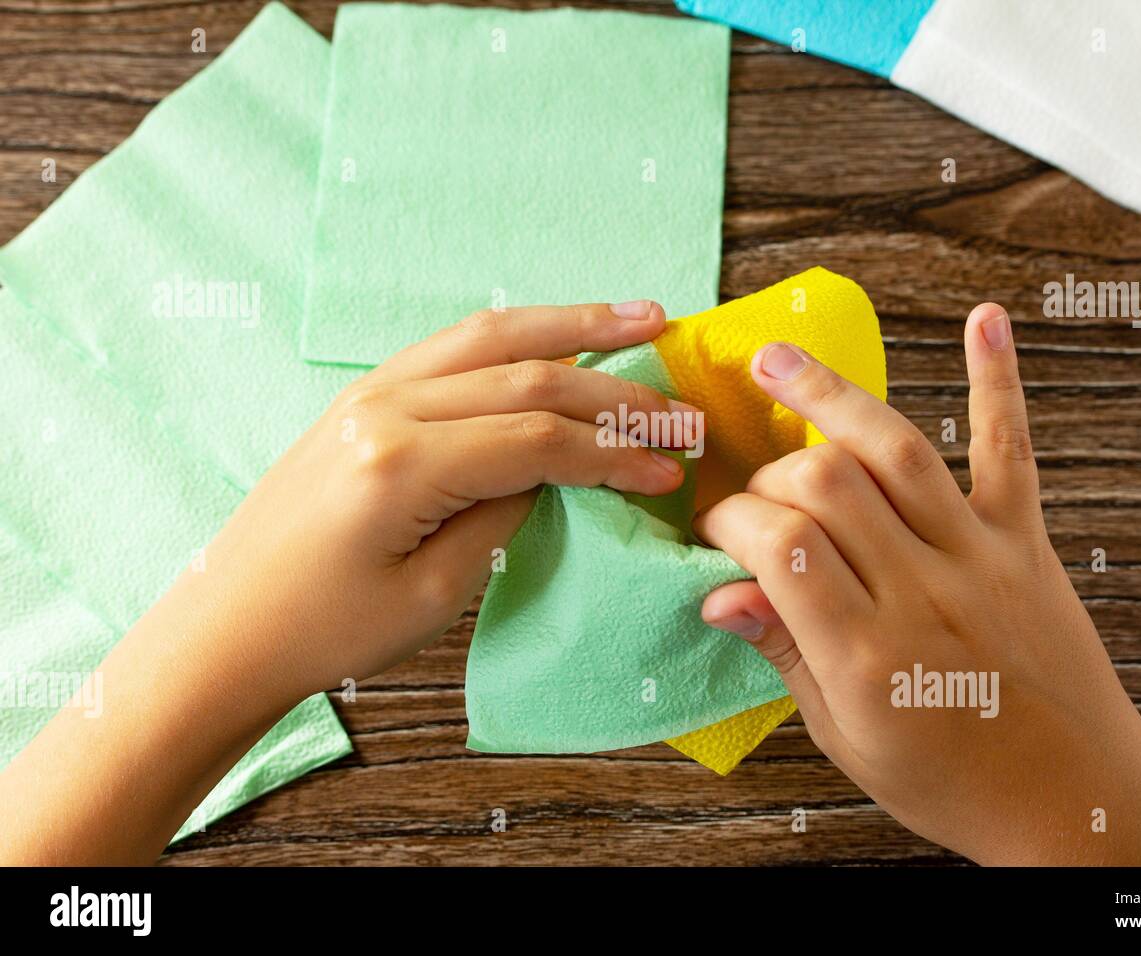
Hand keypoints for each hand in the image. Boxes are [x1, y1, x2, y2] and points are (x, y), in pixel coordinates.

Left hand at [189, 300, 692, 703]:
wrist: (228, 627)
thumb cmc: (326, 631)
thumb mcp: (434, 595)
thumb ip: (503, 516)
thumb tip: (554, 470)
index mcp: (400, 464)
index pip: (535, 439)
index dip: (613, 455)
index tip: (670, 469)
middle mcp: (384, 407)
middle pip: (523, 374)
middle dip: (613, 391)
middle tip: (679, 405)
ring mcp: (369, 392)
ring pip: (489, 336)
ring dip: (571, 326)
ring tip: (641, 315)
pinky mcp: (363, 397)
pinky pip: (452, 347)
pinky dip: (515, 335)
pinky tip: (557, 335)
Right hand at [696, 303, 1140, 865]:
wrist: (1077, 803)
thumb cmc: (953, 783)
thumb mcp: (847, 740)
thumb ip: (786, 656)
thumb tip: (719, 594)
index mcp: (870, 656)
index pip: (779, 548)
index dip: (730, 522)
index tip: (714, 531)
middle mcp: (925, 593)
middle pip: (827, 488)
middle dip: (769, 475)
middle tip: (753, 493)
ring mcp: (982, 558)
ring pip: (896, 452)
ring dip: (832, 395)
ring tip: (778, 358)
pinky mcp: (1027, 543)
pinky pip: (1010, 452)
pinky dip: (999, 382)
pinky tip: (986, 320)